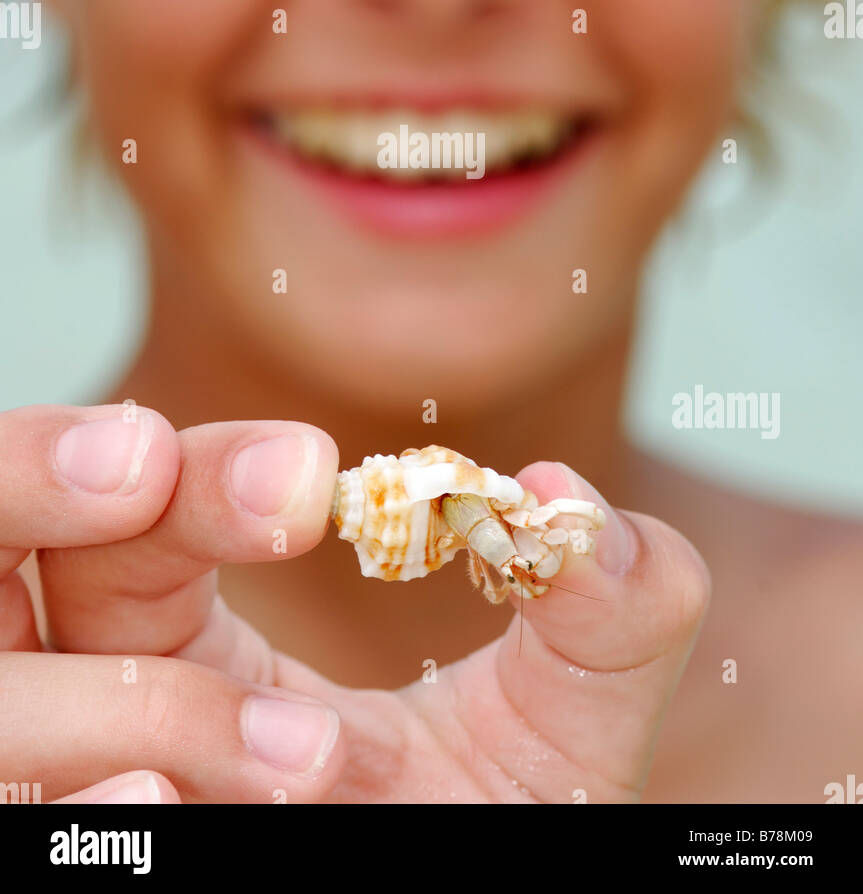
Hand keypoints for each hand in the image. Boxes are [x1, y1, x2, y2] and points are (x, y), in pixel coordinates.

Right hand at [1, 404, 708, 802]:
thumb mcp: (555, 733)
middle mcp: (101, 705)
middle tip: (145, 466)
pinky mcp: (87, 861)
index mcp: (186, 636)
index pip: (127, 509)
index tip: (313, 473)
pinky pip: (14, 822)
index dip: (195, 471)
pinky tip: (164, 797)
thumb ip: (607, 611)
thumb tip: (571, 503)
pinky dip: (79, 803)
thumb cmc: (476, 836)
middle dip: (40, 480)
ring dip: (110, 698)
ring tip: (297, 742)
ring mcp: (79, 793)